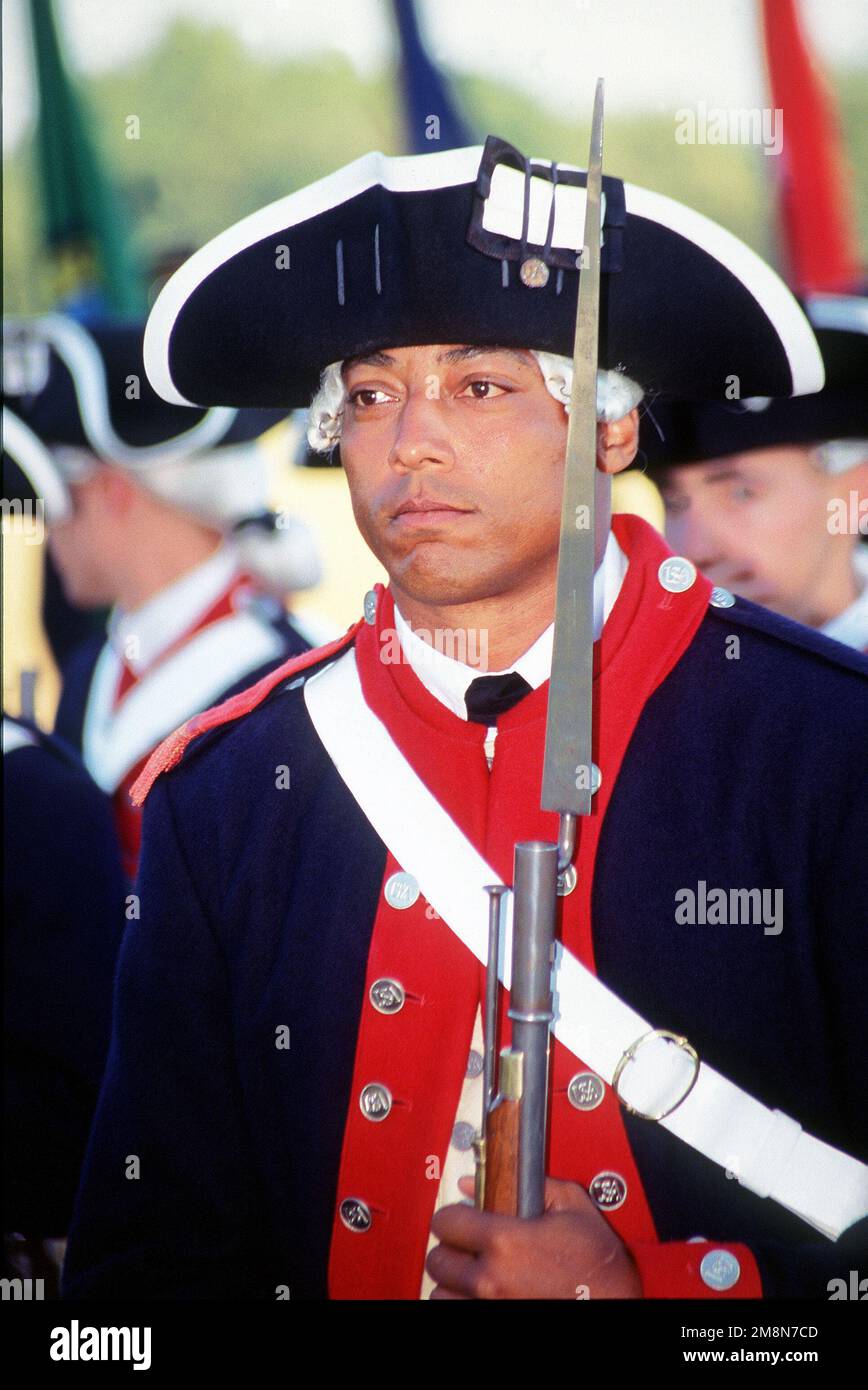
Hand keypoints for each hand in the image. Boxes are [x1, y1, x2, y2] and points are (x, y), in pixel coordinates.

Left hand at [425, 1175, 641, 1299]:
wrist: (616, 1302)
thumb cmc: (599, 1262)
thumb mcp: (571, 1205)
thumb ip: (527, 1185)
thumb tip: (476, 1182)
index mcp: (506, 1241)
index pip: (445, 1222)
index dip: (452, 1216)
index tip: (461, 1219)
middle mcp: (491, 1279)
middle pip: (437, 1261)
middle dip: (451, 1249)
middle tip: (466, 1247)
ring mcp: (491, 1307)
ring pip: (442, 1294)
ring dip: (454, 1282)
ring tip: (473, 1274)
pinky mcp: (496, 1322)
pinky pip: (458, 1312)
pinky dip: (465, 1301)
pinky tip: (480, 1294)